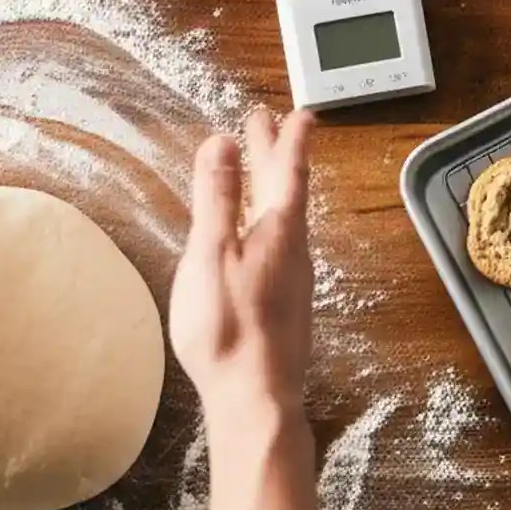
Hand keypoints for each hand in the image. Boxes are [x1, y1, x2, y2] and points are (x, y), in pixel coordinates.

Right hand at [169, 109, 314, 416]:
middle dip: (275, 156)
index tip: (298, 112)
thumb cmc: (229, 327)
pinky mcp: (283, 305)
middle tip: (267, 126)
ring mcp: (291, 279)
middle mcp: (293, 250)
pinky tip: (257, 237)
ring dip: (271, 188)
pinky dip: (266, 223)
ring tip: (259, 172)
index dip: (290, 139)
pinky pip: (278, 246)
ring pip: (284, 219)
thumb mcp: (212, 253)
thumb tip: (221, 143)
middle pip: (287, 191)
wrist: (256, 397)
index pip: (288, 171)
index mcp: (278, 230)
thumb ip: (216, 198)